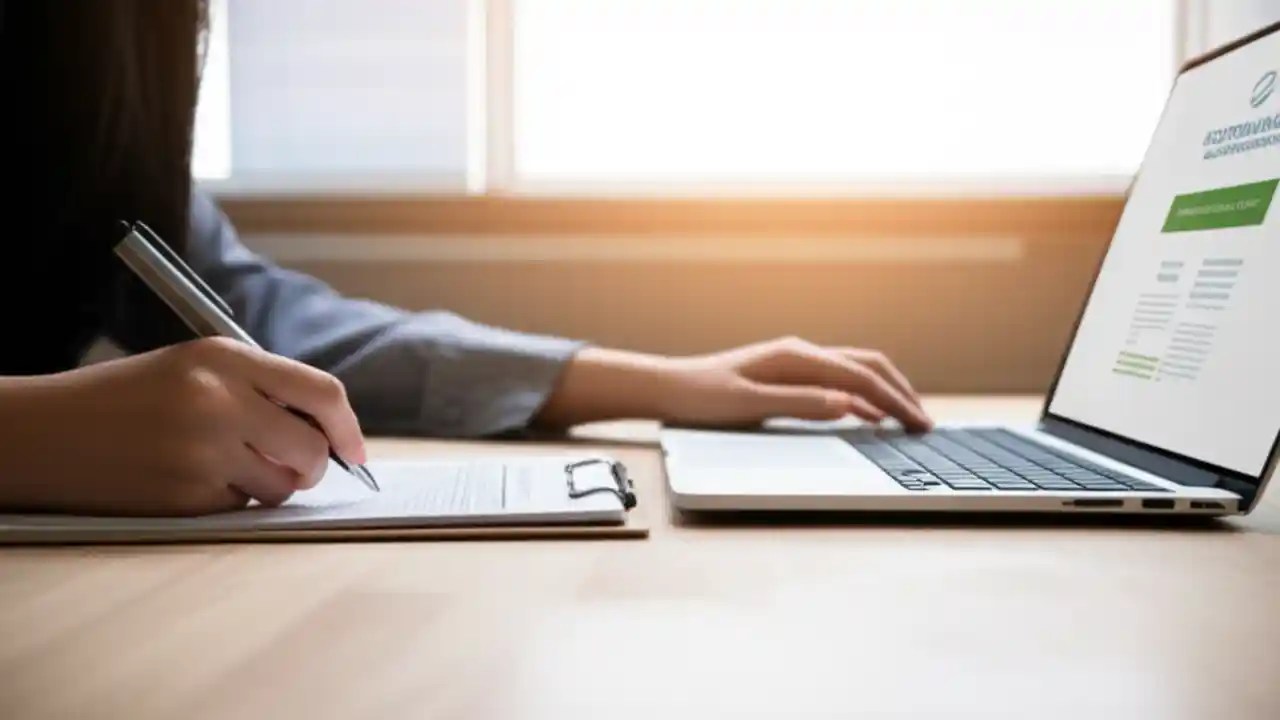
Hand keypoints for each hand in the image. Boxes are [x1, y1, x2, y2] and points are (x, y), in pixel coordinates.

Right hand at [0, 338, 365, 515]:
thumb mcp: (193, 367)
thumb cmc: (125, 399)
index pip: (321, 392)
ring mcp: (202, 451)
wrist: (43, 432)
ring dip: (269, 487)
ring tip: (224, 469)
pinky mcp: (184, 497)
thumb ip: (260, 388)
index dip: (348, 427)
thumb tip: (329, 434)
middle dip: (311, 466)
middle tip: (289, 467)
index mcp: (225, 358)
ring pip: (281, 487)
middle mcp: (220, 400)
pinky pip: (240, 510)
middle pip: (311, 449)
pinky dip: (229, 504)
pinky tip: (189, 483)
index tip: (355, 450)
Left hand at [656, 337, 931, 430]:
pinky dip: (865, 394)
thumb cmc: (701, 398)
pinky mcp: (789, 374)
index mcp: (795, 357)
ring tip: (909, 418)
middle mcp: (800, 353)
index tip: (919, 425)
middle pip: (867, 365)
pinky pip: (839, 379)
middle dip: (901, 392)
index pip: (860, 377)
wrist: (668, 388)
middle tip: (926, 424)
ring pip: (856, 369)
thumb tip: (849, 405)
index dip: (894, 401)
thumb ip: (800, 404)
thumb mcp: (749, 405)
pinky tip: (872, 414)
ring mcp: (795, 362)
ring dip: (887, 390)